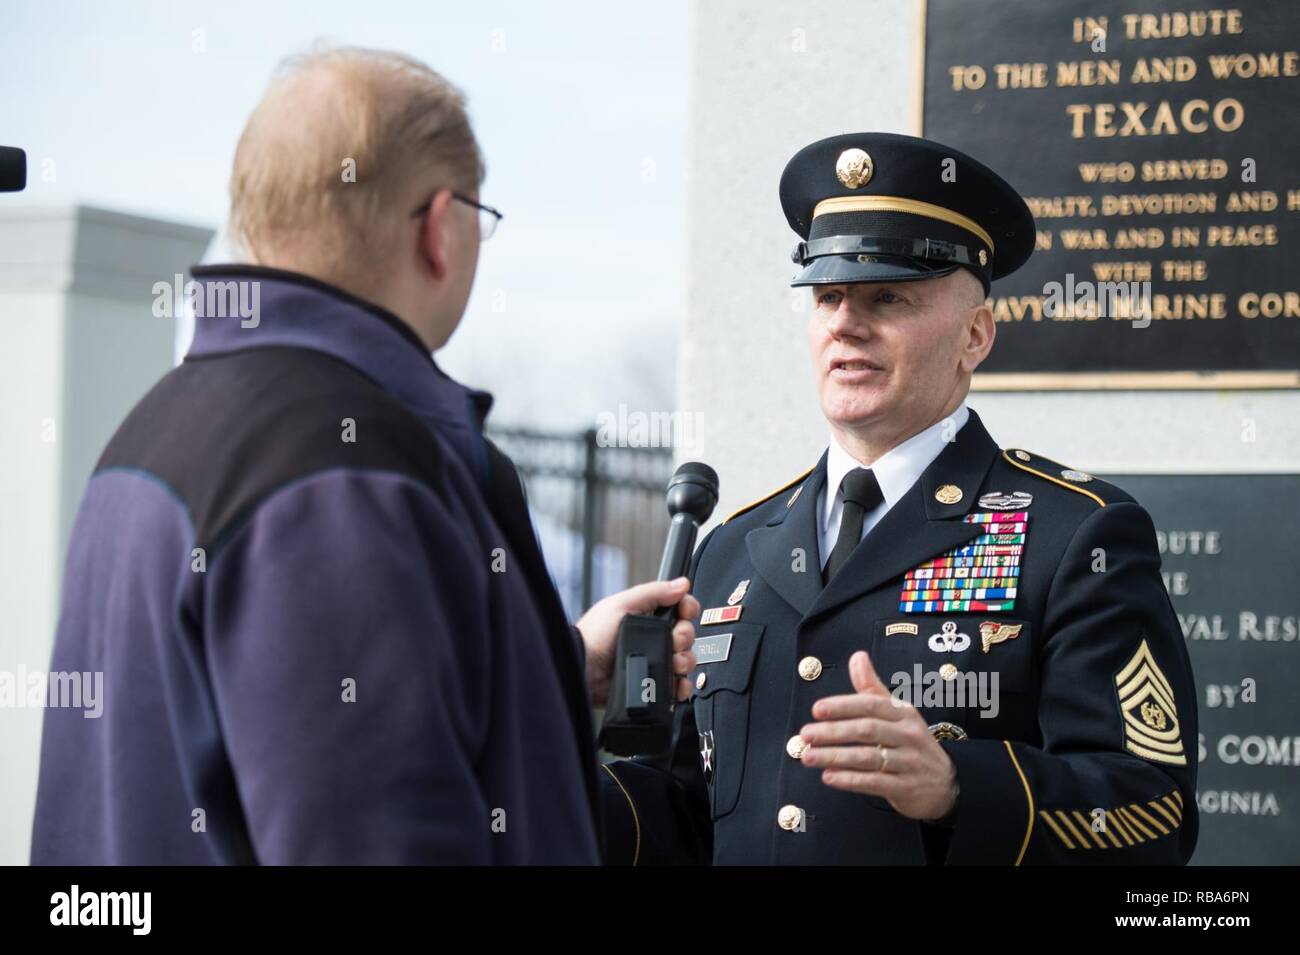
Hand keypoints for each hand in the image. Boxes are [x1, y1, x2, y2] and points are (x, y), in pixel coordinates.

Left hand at [576, 577, 698, 706]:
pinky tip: (676, 681)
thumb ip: (653, 592)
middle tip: (674, 640)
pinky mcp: (652, 684)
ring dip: (685, 660)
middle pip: (685, 634)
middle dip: (685, 636)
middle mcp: (652, 639)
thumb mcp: (622, 604)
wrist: (582, 670)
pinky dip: (681, 684)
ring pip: (684, 659)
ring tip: (674, 663)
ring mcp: (653, 662)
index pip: (678, 609)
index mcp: (646, 617)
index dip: (686, 609)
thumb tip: (682, 584)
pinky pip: (676, 685)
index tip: (685, 611)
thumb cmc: (593, 636)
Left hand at [798, 650, 957, 821]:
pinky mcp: (906, 787)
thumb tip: (857, 657)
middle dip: (833, 731)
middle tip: (806, 734)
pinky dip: (849, 780)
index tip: (817, 709)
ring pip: (867, 757)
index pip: (870, 705)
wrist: (946, 783)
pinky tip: (829, 777)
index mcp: (904, 713)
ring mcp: (909, 762)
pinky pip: (874, 782)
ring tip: (809, 756)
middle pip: (866, 730)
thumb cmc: (912, 742)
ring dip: (835, 757)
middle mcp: (908, 735)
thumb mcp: (898, 712)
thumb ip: (872, 688)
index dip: (842, 706)